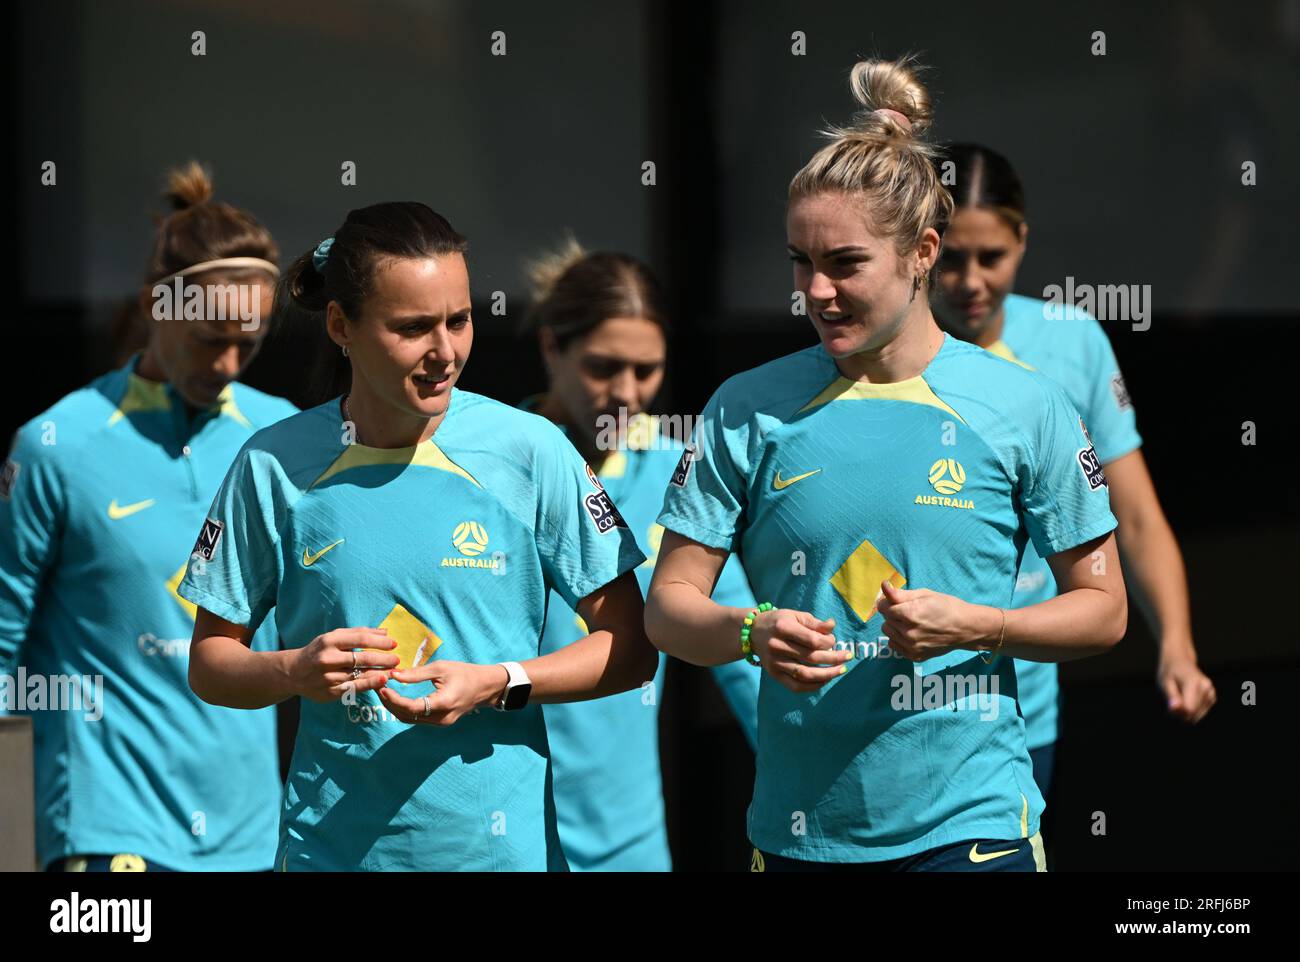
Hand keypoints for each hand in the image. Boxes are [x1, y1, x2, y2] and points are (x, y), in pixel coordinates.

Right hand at [288, 627, 397, 702]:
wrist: (293, 672)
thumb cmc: (319, 651)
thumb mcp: (333, 637)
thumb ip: (358, 634)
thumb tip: (385, 631)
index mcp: (329, 641)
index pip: (360, 639)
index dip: (380, 641)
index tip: (394, 644)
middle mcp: (327, 658)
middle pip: (362, 658)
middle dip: (384, 658)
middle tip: (397, 659)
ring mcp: (328, 677)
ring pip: (360, 674)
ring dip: (381, 672)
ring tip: (394, 671)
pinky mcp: (330, 692)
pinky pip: (355, 687)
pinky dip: (370, 684)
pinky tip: (382, 680)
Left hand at [379, 659, 507, 726]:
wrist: (486, 687)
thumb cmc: (465, 673)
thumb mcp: (441, 668)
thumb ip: (416, 674)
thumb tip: (394, 675)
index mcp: (443, 703)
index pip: (412, 707)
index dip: (394, 699)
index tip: (382, 687)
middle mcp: (441, 718)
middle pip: (407, 716)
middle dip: (390, 703)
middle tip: (377, 686)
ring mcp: (441, 723)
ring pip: (410, 720)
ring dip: (394, 707)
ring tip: (383, 691)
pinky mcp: (440, 722)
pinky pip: (417, 719)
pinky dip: (404, 709)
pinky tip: (396, 697)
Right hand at [749, 608, 848, 692]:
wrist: (753, 632)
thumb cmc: (779, 621)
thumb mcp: (795, 615)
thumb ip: (814, 623)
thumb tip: (832, 626)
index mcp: (783, 627)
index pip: (812, 640)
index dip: (829, 643)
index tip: (834, 641)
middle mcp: (777, 646)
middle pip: (811, 658)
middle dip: (834, 659)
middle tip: (847, 657)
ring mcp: (774, 662)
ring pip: (805, 674)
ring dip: (827, 675)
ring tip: (841, 671)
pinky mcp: (773, 674)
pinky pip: (795, 686)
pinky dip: (812, 686)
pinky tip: (825, 681)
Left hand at [877, 581, 992, 661]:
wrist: (966, 628)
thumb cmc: (947, 607)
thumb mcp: (925, 594)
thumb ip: (900, 593)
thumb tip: (883, 586)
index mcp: (910, 614)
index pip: (882, 607)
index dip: (888, 601)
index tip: (896, 600)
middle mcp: (908, 632)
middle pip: (885, 619)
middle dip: (893, 613)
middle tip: (909, 610)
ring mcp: (911, 646)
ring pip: (887, 632)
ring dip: (894, 626)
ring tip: (911, 622)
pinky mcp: (914, 656)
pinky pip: (894, 645)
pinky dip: (899, 638)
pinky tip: (912, 633)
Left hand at [1158, 650, 1215, 722]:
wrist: (1180, 661)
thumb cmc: (1170, 672)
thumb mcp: (1164, 682)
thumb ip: (1171, 696)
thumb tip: (1175, 709)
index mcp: (1194, 682)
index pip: (1189, 709)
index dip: (1177, 712)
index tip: (1170, 705)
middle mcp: (1206, 687)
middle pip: (1192, 714)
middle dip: (1180, 712)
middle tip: (1172, 700)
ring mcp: (1211, 693)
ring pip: (1196, 716)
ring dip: (1184, 712)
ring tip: (1178, 698)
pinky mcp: (1212, 698)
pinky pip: (1199, 714)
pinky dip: (1190, 711)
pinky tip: (1185, 699)